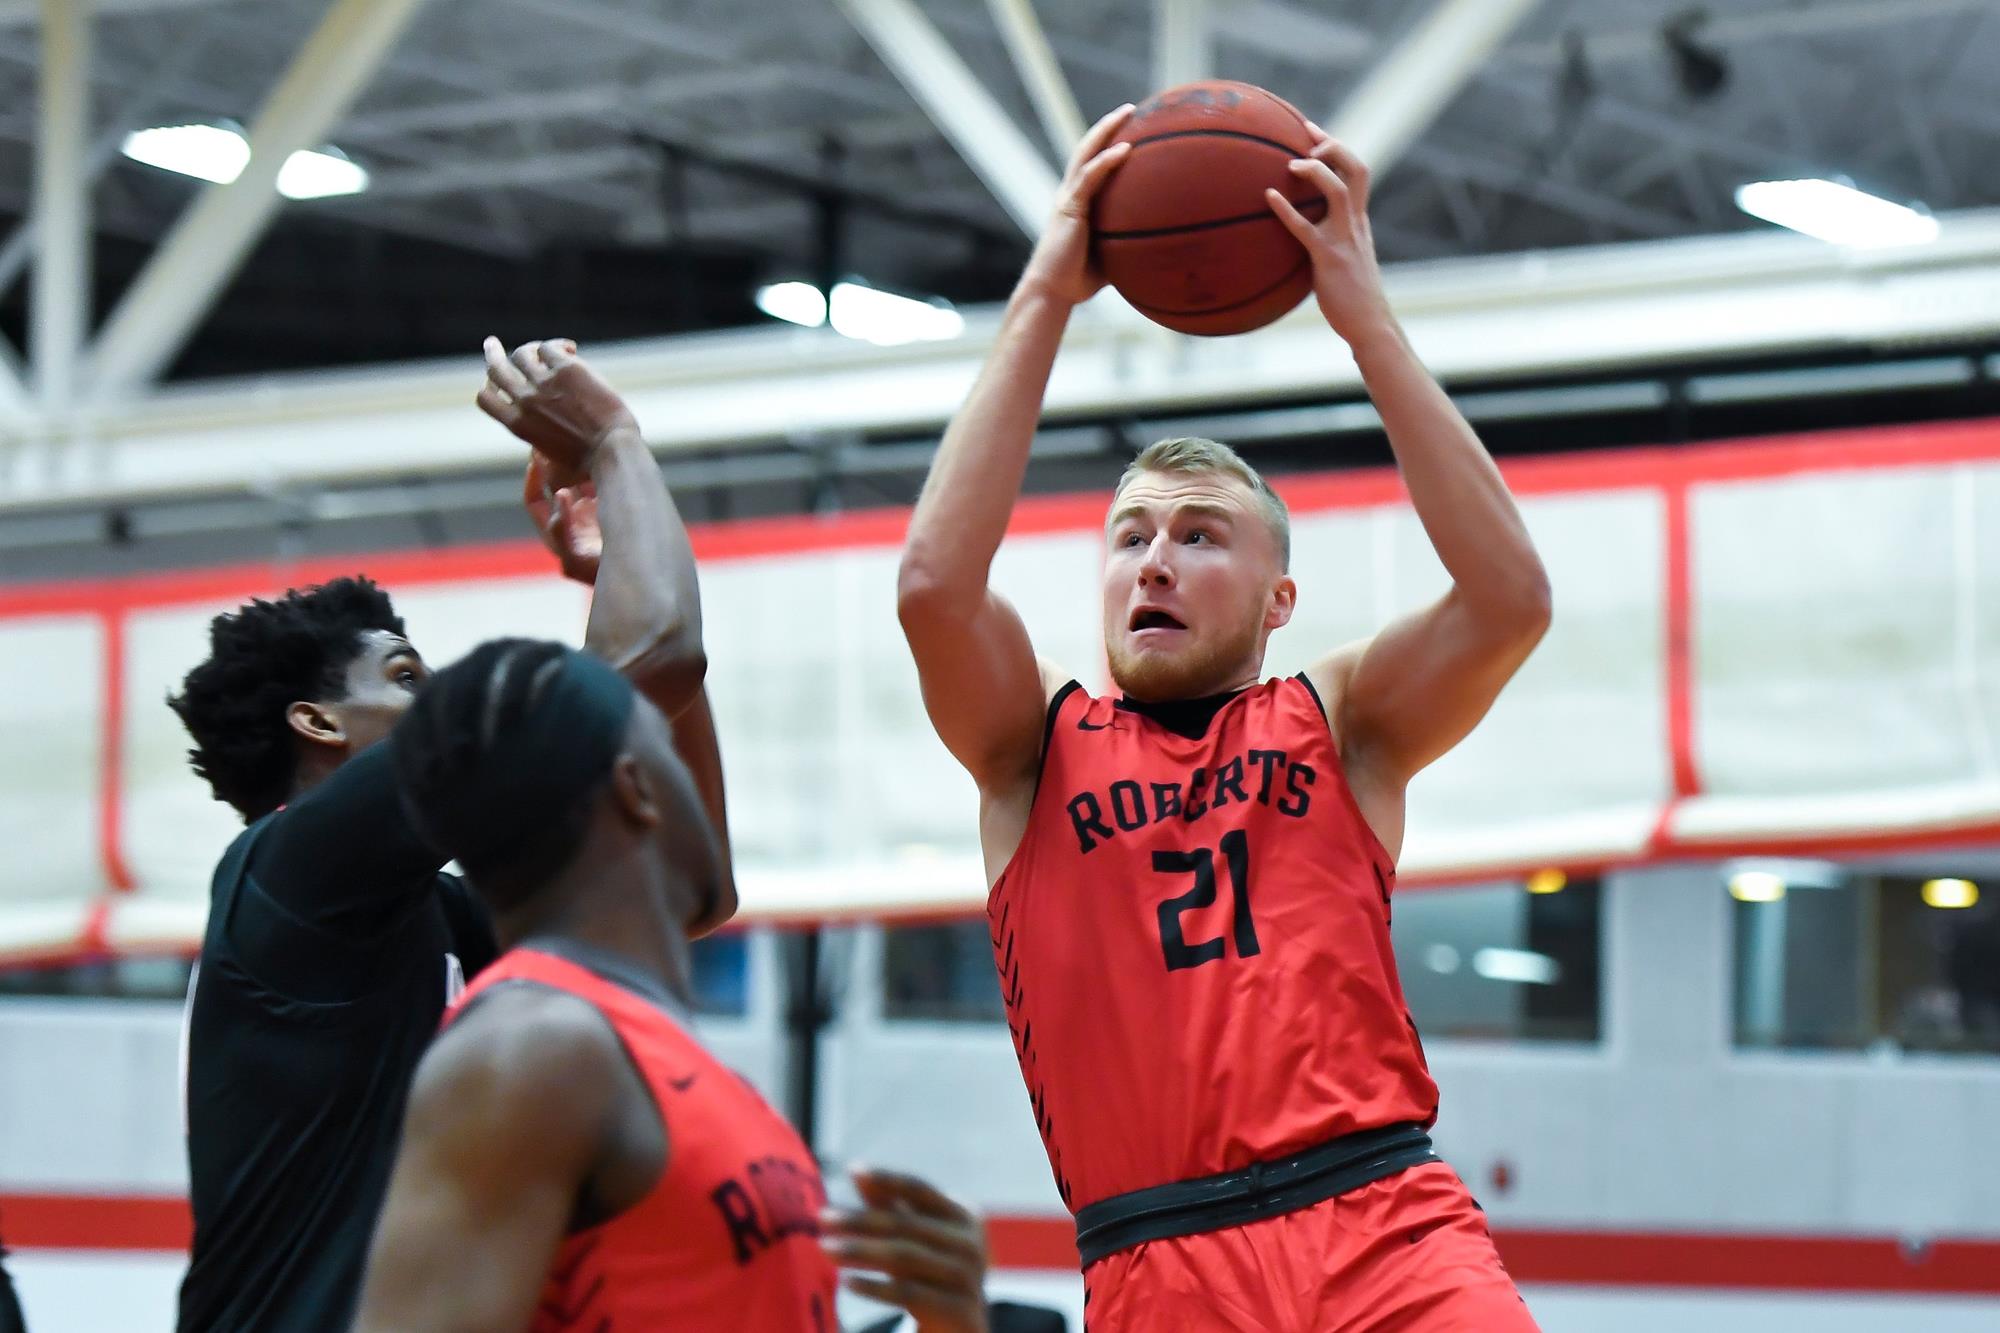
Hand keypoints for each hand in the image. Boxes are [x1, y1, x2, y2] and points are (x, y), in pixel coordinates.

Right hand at [477, 336, 639, 478]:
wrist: (611, 448)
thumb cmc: (589, 462)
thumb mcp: (551, 458)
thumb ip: (538, 443)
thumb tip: (538, 444)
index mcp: (518, 424)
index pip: (485, 399)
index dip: (488, 387)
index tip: (495, 381)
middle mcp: (525, 401)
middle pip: (496, 369)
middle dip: (492, 354)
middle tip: (492, 344)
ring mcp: (543, 382)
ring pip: (522, 353)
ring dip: (532, 349)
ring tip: (552, 351)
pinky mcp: (566, 369)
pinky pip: (550, 347)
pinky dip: (558, 346)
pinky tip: (571, 349)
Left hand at [523, 452, 600, 585]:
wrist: (642, 582)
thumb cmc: (605, 578)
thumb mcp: (576, 560)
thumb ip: (561, 531)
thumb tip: (560, 494)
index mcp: (559, 535)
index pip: (535, 501)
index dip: (533, 480)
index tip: (537, 460)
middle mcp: (574, 523)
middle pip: (554, 487)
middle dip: (552, 464)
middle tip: (552, 440)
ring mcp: (594, 516)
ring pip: (577, 481)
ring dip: (574, 462)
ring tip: (575, 440)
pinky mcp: (613, 509)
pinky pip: (600, 483)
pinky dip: (596, 467)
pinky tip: (601, 452)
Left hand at [821, 1168, 988, 1332]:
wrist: (962, 1328)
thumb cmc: (932, 1272)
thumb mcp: (915, 1237)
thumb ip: (890, 1205)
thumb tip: (856, 1171)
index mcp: (963, 1216)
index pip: (920, 1189)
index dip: (887, 1179)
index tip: (853, 1170)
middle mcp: (970, 1243)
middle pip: (905, 1224)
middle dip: (859, 1220)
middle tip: (822, 1217)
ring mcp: (967, 1277)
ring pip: (903, 1257)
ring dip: (860, 1251)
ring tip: (825, 1247)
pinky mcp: (958, 1309)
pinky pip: (907, 1293)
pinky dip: (874, 1287)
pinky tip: (847, 1283)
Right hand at [1018, 103, 1134, 306]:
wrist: (1053, 291)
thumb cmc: (1080, 279)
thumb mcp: (1112, 255)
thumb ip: (1129, 241)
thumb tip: (1162, 243)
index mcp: (1078, 202)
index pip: (1092, 163)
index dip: (1108, 142)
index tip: (1131, 127)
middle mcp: (1070, 193)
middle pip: (1088, 148)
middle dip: (1108, 126)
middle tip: (1131, 108)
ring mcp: (1068, 198)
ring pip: (1086, 154)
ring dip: (1106, 131)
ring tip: (1127, 113)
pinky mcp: (1069, 208)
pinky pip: (1089, 178)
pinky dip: (1107, 162)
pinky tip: (1125, 149)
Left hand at [1265, 129, 1397, 346]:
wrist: (1369, 323)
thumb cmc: (1353, 297)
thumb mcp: (1346, 260)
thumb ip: (1332, 240)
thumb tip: (1305, 235)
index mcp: (1359, 220)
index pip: (1357, 172)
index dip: (1337, 148)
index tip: (1314, 133)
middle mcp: (1356, 222)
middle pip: (1356, 168)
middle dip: (1333, 144)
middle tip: (1306, 131)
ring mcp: (1344, 237)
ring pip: (1338, 190)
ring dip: (1316, 170)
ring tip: (1292, 162)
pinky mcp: (1328, 257)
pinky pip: (1305, 228)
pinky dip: (1286, 210)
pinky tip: (1268, 197)